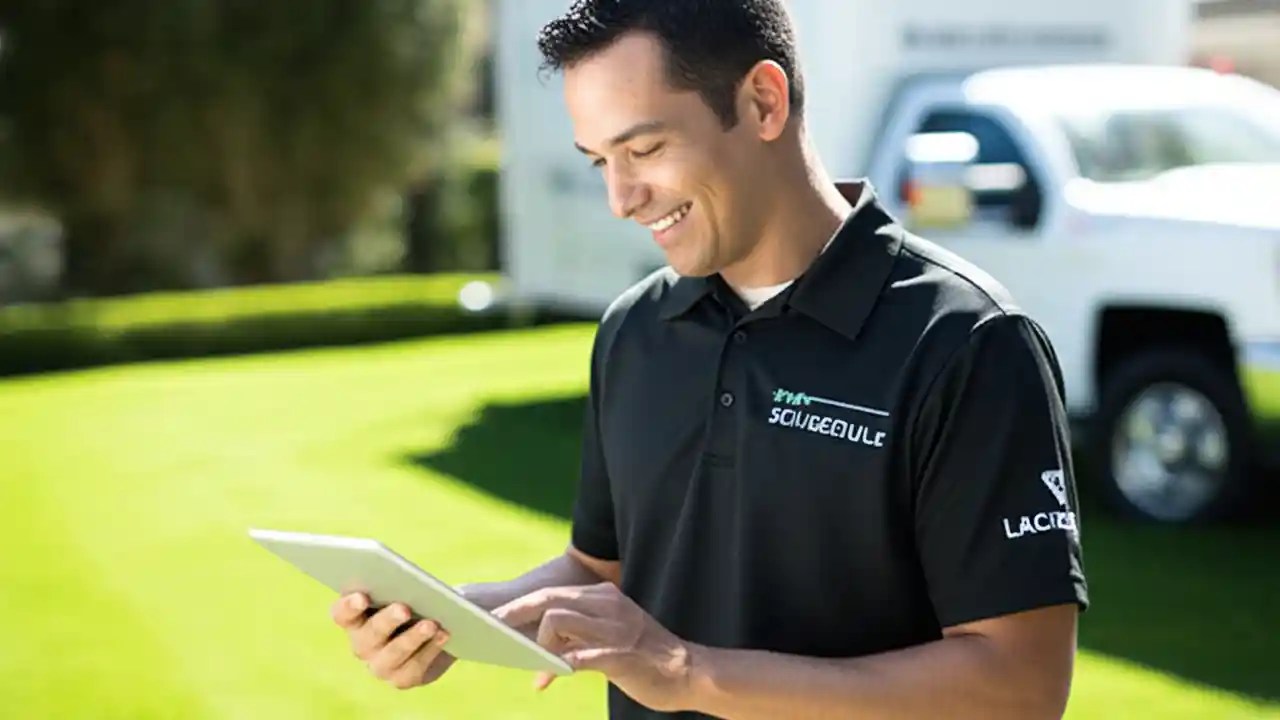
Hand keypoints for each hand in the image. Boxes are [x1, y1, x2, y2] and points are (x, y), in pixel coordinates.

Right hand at [330, 593, 454, 689]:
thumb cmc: (415, 598)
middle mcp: (362, 645)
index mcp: (354, 618)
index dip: (348, 607)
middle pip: (369, 635)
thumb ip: (399, 583)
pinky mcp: (402, 678)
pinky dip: (430, 649)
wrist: (439, 624)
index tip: (362, 596)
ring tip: (430, 624)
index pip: (341, 614)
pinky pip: (415, 667)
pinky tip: (443, 635)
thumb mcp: (406, 588)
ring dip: (412, 638)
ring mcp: (380, 665)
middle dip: (387, 621)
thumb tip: (407, 581)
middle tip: (404, 608)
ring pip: (393, 654)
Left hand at [493, 582, 695, 712]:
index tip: (495, 616)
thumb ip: (579, 635)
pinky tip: (545, 681)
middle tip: (492, 630)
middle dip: (517, 613)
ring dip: (538, 644)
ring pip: (559, 620)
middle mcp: (608, 605)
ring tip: (533, 666)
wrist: (689, 671)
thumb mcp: (610, 636)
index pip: (553, 592)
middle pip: (550, 599)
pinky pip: (579, 656)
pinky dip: (558, 666)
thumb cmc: (643, 658)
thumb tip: (540, 648)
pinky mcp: (620, 655)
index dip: (521, 604)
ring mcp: (614, 629)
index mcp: (603, 597)